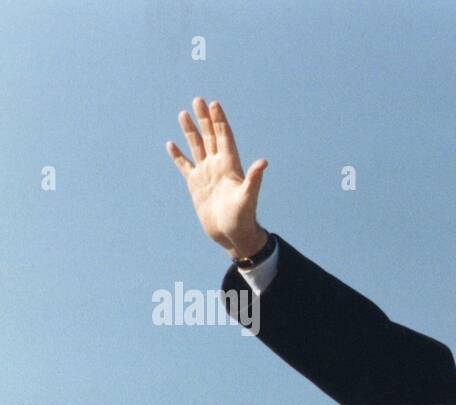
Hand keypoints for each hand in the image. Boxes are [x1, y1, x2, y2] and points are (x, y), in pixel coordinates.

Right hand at [166, 98, 267, 258]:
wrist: (232, 235)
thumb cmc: (243, 218)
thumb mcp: (248, 197)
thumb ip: (254, 179)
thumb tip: (263, 162)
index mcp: (230, 165)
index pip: (225, 136)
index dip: (220, 120)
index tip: (214, 103)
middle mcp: (218, 166)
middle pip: (211, 136)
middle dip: (205, 118)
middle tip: (198, 99)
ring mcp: (206, 174)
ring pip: (197, 146)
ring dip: (191, 131)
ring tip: (184, 113)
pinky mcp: (196, 184)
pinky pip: (185, 166)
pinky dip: (178, 155)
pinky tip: (171, 144)